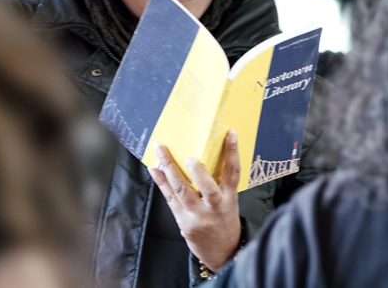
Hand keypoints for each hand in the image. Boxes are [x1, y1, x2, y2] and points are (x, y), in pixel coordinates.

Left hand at [149, 131, 242, 272]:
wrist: (223, 254)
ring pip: (182, 190)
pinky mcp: (184, 222)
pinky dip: (161, 182)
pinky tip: (154, 169)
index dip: (232, 152)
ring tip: (161, 150)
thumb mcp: (230, 203)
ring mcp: (198, 216)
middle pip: (207, 187)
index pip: (233, 173)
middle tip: (188, 157)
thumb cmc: (225, 224)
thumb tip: (202, 155)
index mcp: (230, 199)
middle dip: (197, 171)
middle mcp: (215, 208)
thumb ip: (220, 184)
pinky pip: (169, 199)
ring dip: (169, 168)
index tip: (229, 133)